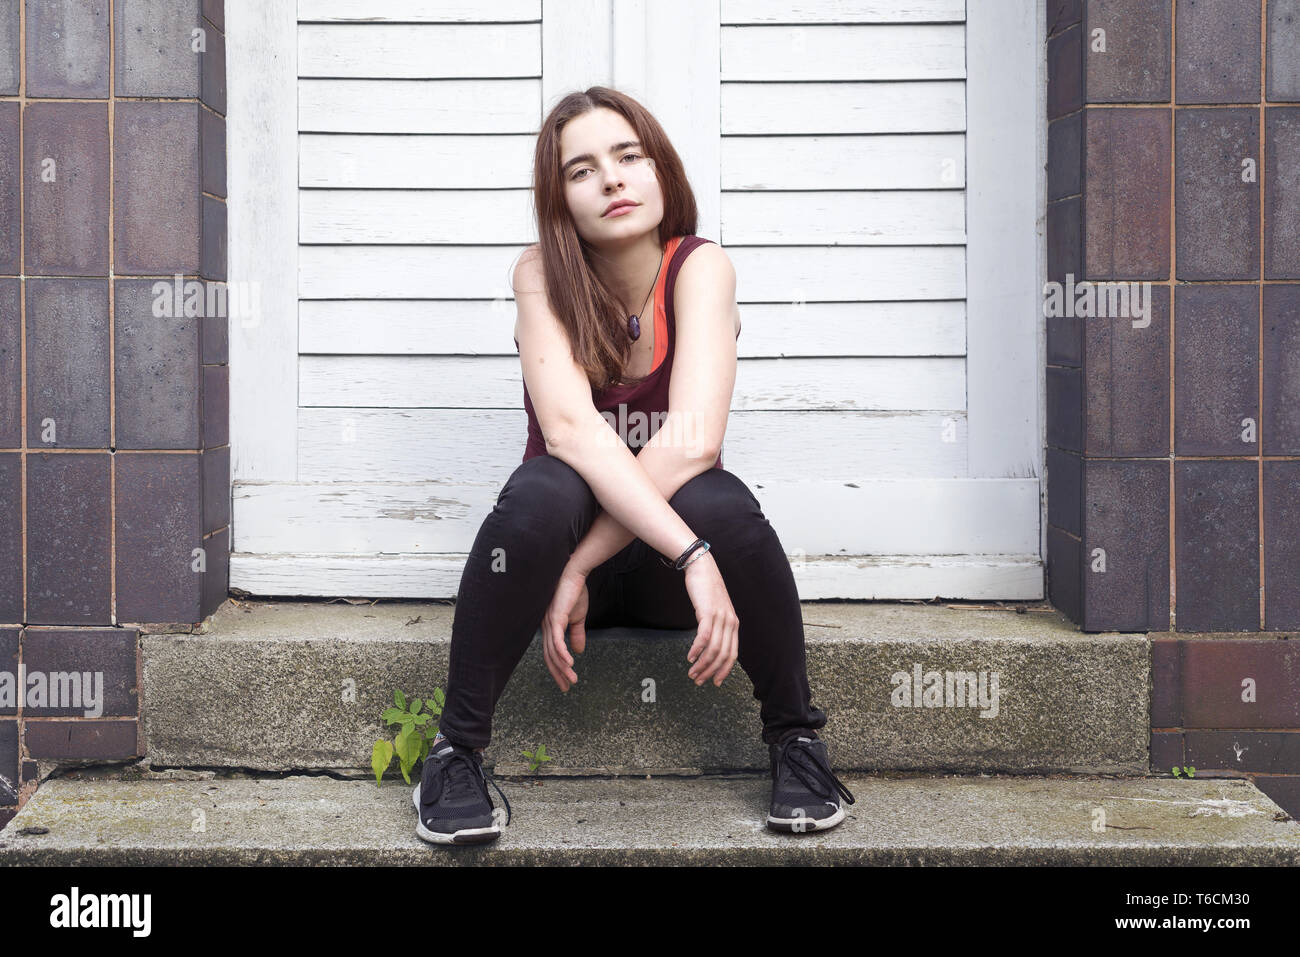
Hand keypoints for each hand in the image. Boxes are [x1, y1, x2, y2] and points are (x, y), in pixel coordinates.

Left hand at [542, 562, 589, 691]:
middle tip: (567, 687)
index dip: (557, 669)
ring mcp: (549, 623)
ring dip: (563, 667)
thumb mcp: (578, 618)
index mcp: (550, 627)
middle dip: (558, 673)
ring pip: (553, 652)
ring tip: (572, 679)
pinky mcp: (555, 618)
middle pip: (550, 656)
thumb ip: (577, 634)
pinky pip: (557, 641)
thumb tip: (578, 651)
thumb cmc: (574, 592)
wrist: (575, 574)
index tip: (565, 682)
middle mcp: (546, 627)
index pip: (551, 653)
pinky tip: (570, 664)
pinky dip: (562, 654)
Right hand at [680, 551, 738, 686]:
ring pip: (713, 649)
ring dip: (702, 664)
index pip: (733, 654)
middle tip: (699, 681)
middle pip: (723, 655)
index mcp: (734, 624)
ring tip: (692, 672)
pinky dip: (697, 650)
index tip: (715, 681)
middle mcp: (730, 622)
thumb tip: (708, 643)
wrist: (702, 567)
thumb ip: (716, 626)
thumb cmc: (706, 589)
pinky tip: (690, 657)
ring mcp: (720, 617)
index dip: (724, 670)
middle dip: (711, 671)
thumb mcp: (715, 610)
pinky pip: (704, 637)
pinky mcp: (708, 612)